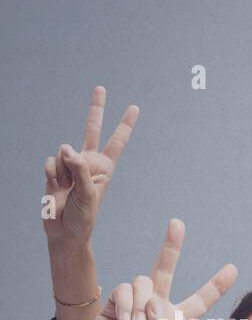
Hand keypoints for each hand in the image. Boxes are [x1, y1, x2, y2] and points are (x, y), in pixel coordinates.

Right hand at [42, 87, 138, 250]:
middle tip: (100, 88)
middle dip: (96, 109)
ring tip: (67, 190)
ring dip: (62, 171)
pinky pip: (50, 162)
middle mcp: (88, 162)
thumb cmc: (83, 217)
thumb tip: (66, 147)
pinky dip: (51, 174)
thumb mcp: (88, 194)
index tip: (134, 107)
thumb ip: (79, 168)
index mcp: (104, 167)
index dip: (124, 125)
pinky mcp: (53, 170)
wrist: (64, 231)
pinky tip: (56, 187)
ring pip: (62, 152)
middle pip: (92, 130)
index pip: (117, 142)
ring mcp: (69, 165)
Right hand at [60, 222, 235, 319]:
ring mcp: (133, 305)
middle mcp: (156, 310)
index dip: (215, 286)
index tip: (232, 269)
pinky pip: (124, 289)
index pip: (199, 301)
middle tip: (177, 223)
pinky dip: (127, 304)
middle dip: (170, 247)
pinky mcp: (113, 304)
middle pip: (165, 272)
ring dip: (145, 304)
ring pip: (144, 282)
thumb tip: (160, 310)